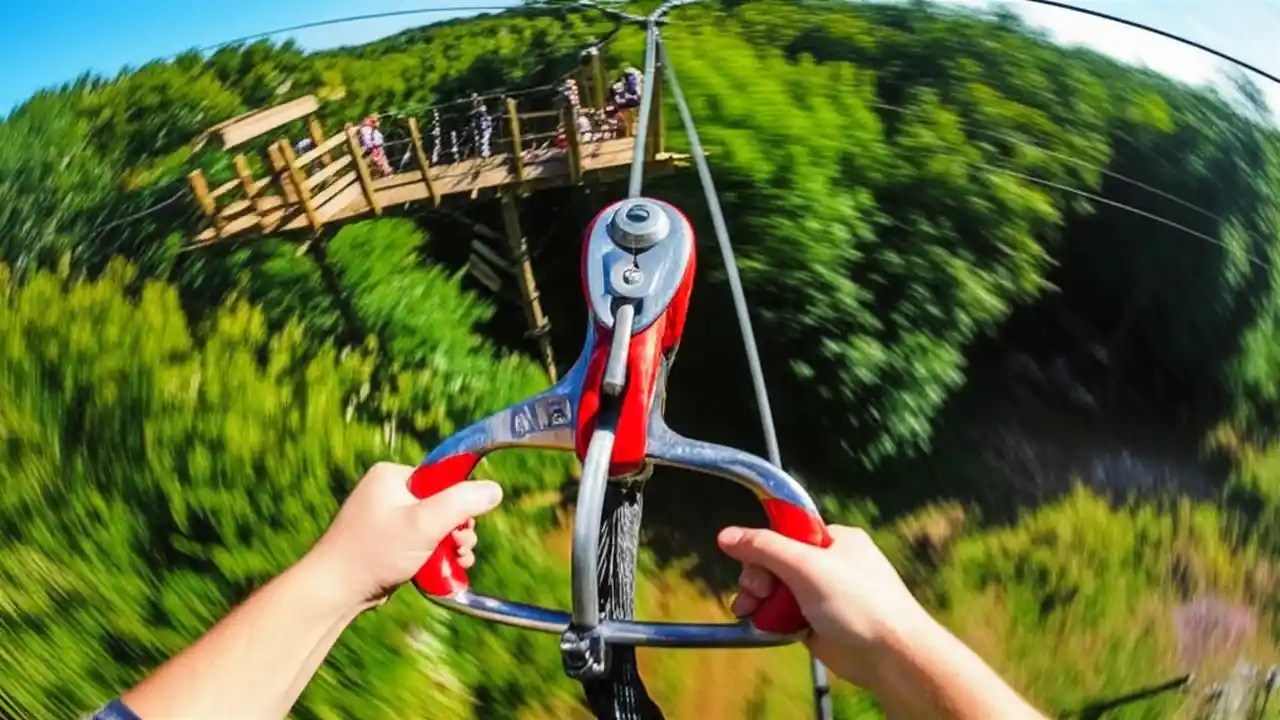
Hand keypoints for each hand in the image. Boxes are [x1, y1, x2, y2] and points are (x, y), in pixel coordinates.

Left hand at [306, 462, 502, 610]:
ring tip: (458, 561)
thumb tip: (495, 489)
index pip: (442, 477)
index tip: (464, 527)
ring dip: (450, 544)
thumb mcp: (424, 524)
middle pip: (442, 503)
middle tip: (462, 548)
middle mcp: (388, 491)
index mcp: (392, 475)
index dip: (460, 502)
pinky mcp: (387, 541)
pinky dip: (435, 554)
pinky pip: (422, 540)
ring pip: (434, 525)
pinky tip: (445, 569)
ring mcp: (386, 517)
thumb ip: (461, 503)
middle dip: (457, 528)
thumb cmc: (373, 553)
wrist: (335, 591)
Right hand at [718, 524, 933, 685]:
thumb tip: (727, 535)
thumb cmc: (860, 603)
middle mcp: (828, 564)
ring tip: (748, 610)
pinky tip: (761, 625)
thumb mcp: (806, 566)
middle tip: (754, 591)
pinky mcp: (817, 623)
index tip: (748, 559)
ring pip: (777, 590)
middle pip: (776, 562)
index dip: (763, 545)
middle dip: (757, 577)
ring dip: (758, 599)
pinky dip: (770, 620)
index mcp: (834, 539)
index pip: (786, 531)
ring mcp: (823, 595)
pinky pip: (783, 615)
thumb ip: (764, 548)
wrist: (891, 656)